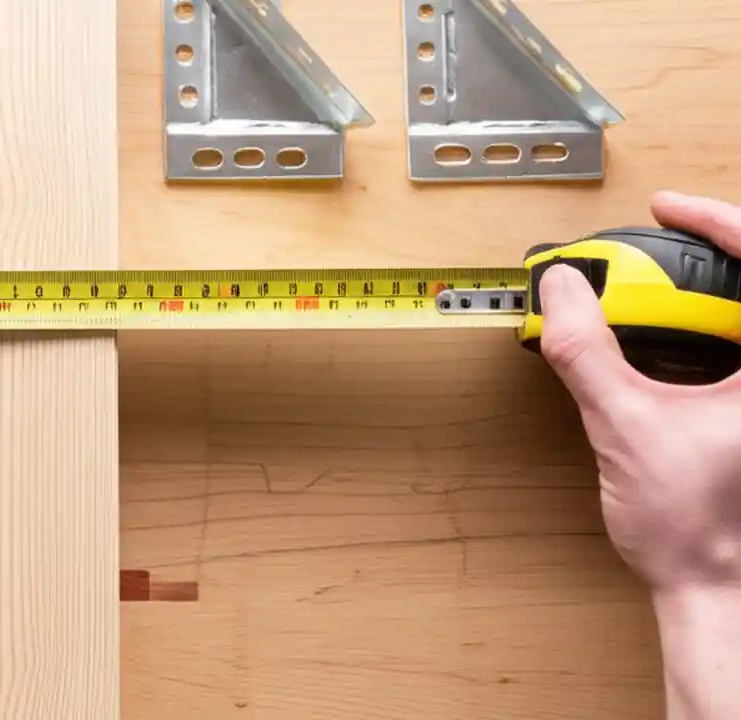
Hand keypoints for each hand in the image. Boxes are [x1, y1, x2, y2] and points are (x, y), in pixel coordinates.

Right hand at [539, 191, 740, 718]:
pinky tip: (673, 345)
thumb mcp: (625, 424)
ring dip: (710, 294)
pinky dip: (712, 331)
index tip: (668, 210)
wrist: (720, 592)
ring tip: (659, 292)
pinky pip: (739, 350)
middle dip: (708, 255)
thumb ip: (586, 349)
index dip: (717, 222)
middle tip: (654, 252)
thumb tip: (564, 290)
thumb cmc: (698, 529)